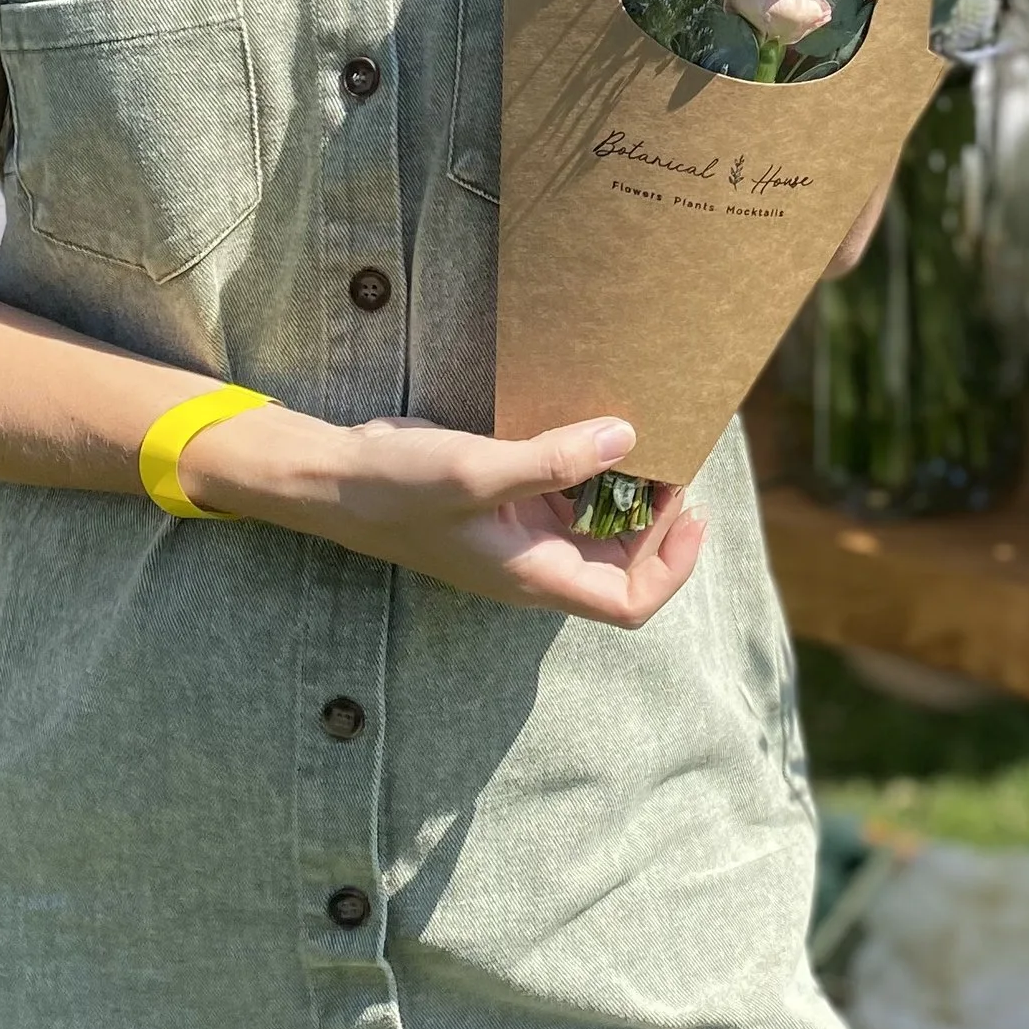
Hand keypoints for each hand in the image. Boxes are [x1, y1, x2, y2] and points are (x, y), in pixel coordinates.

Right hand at [183, 406, 705, 626]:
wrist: (335, 477)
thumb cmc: (398, 488)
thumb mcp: (476, 471)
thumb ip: (552, 460)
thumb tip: (625, 438)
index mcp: (534, 577)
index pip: (628, 602)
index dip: (672, 566)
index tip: (693, 509)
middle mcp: (534, 564)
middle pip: (623, 562)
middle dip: (658, 519)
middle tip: (675, 456)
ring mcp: (519, 534)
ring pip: (597, 526)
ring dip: (628, 489)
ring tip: (649, 435)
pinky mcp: (505, 502)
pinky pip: (566, 495)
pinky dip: (590, 468)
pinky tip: (596, 426)